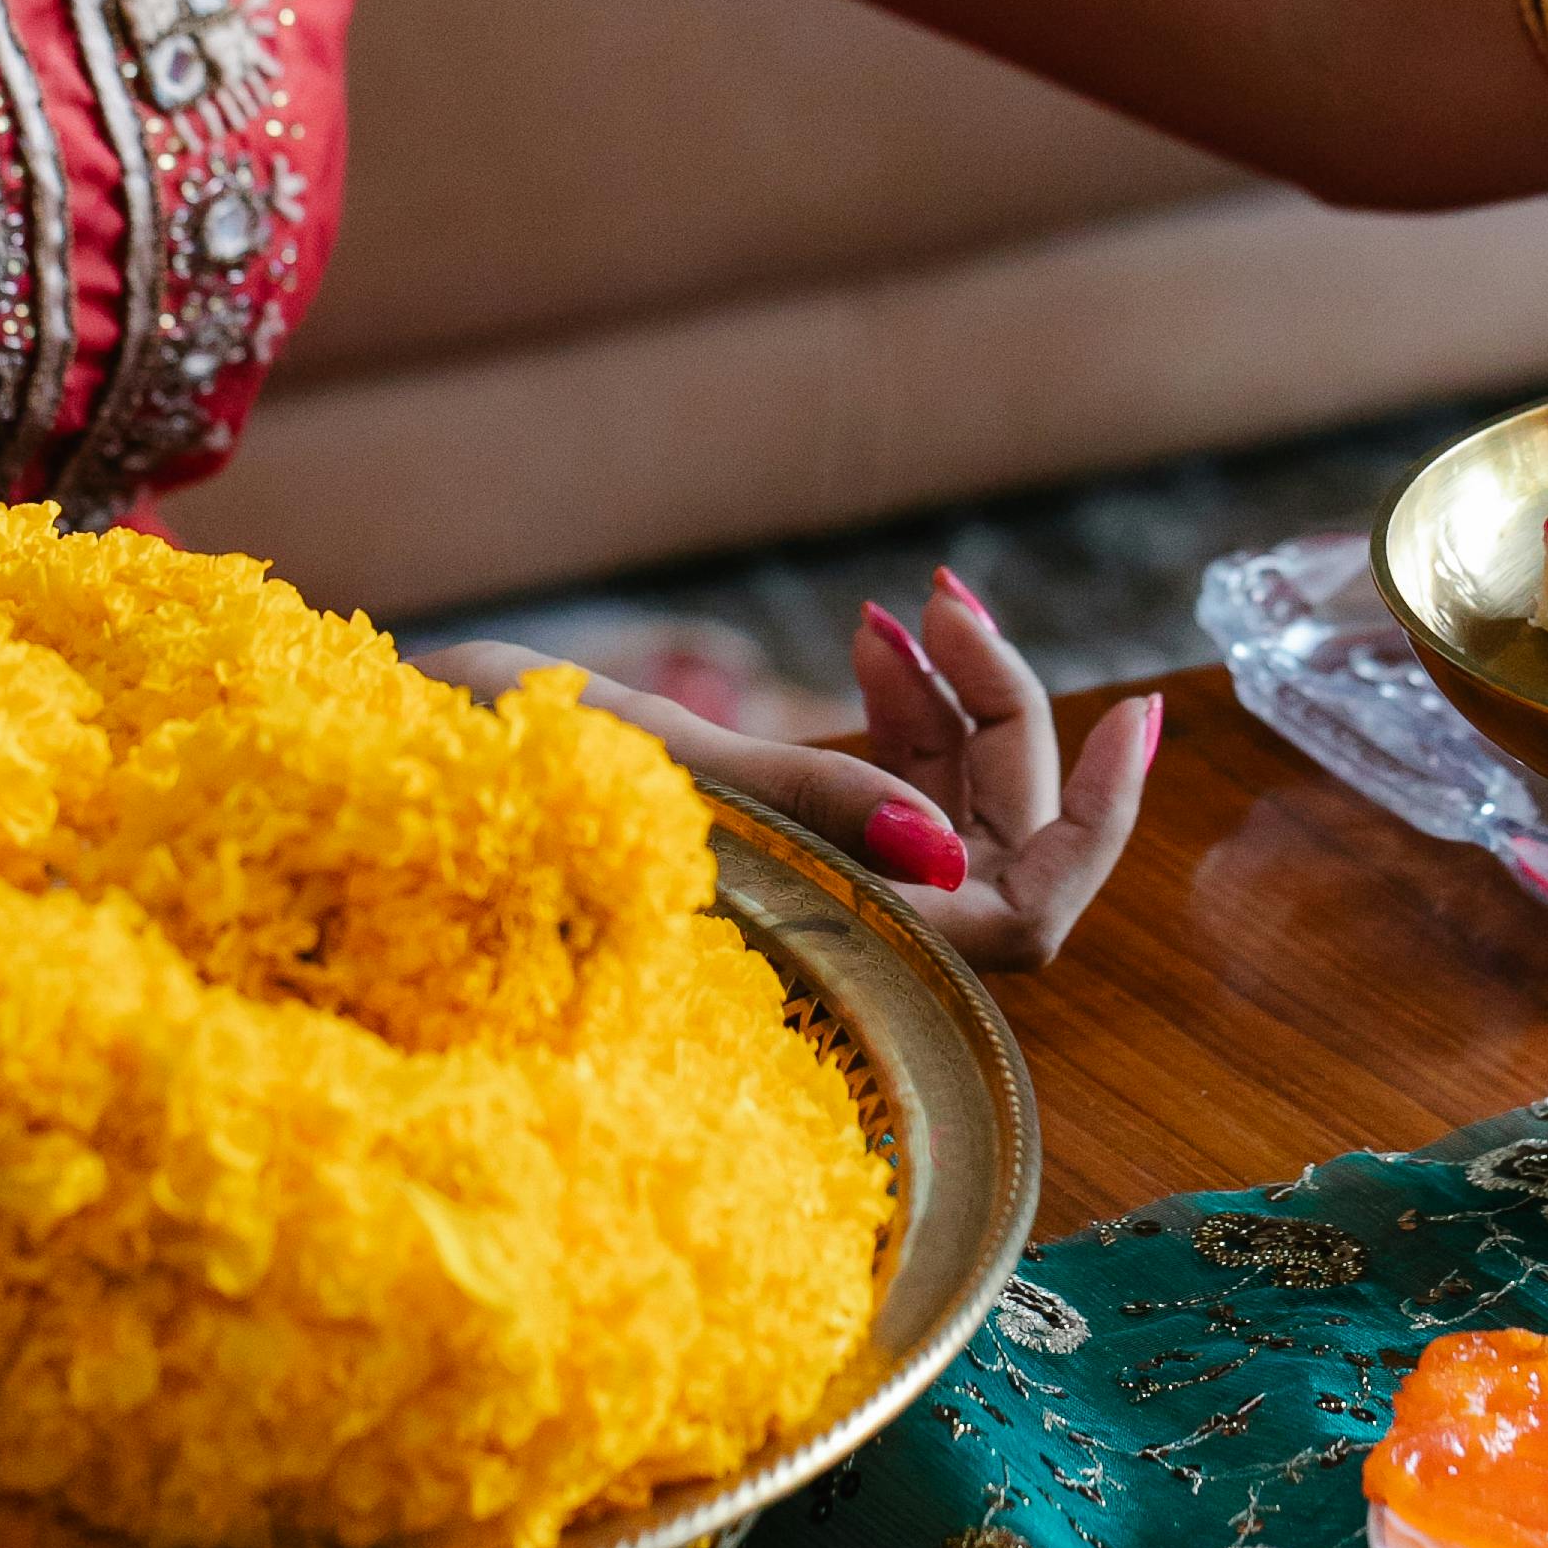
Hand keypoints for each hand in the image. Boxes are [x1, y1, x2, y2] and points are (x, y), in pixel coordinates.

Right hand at [419, 581, 1156, 969]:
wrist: (412, 779)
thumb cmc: (526, 783)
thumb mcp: (676, 776)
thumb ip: (820, 809)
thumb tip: (950, 854)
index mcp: (824, 946)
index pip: (1027, 914)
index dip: (1094, 826)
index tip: (1135, 714)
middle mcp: (843, 935)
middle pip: (1000, 840)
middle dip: (998, 713)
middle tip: (934, 600)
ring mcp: (825, 893)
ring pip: (955, 807)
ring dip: (951, 702)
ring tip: (894, 613)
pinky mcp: (795, 848)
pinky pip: (899, 788)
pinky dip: (904, 712)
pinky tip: (869, 642)